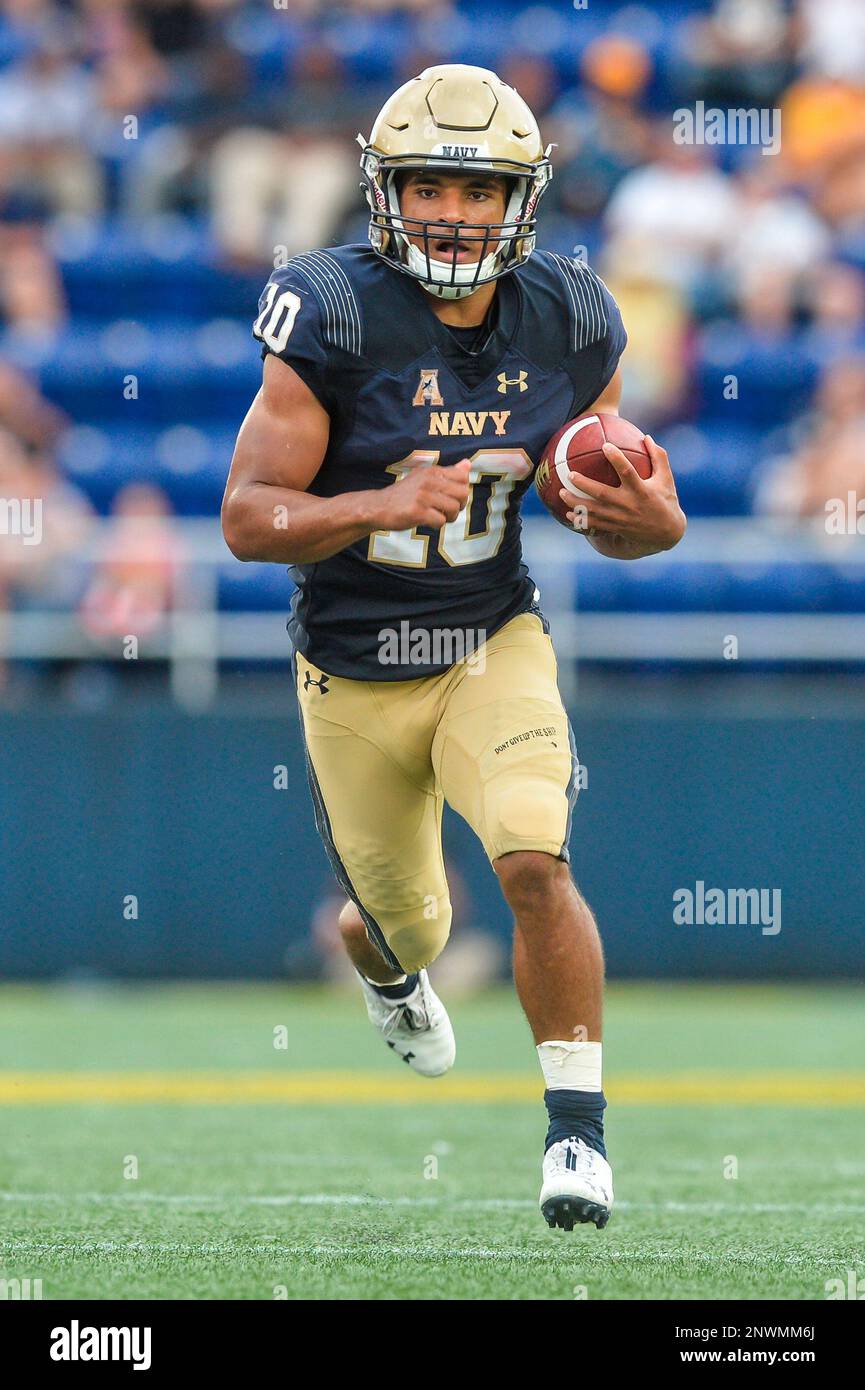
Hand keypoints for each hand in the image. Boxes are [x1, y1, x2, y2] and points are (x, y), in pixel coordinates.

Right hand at [375, 458, 471, 530]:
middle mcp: (429, 481)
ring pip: (453, 508)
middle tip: (448, 510)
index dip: (462, 489)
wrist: (378, 507)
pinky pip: (440, 521)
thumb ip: (446, 472)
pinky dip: (437, 525)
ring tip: (438, 517)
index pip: (463, 476)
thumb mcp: (423, 477)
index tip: (452, 496)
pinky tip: (428, 522)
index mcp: (432, 471)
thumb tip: (467, 464)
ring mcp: (423, 496)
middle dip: (459, 505)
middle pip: (463, 493)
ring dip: (449, 517)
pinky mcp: (417, 512)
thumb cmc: (404, 494)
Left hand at [559, 435, 685, 554]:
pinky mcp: (616, 527)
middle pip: (602, 494)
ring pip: (594, 511)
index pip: (627, 472)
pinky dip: (580, 520)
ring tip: (561, 493)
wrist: (666, 533)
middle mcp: (629, 505)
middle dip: (585, 484)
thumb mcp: (666, 479)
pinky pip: (594, 524)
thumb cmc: (666, 500)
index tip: (605, 446)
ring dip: (576, 503)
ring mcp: (620, 518)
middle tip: (570, 474)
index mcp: (642, 490)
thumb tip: (646, 436)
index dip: (616, 459)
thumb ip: (658, 457)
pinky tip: (567, 514)